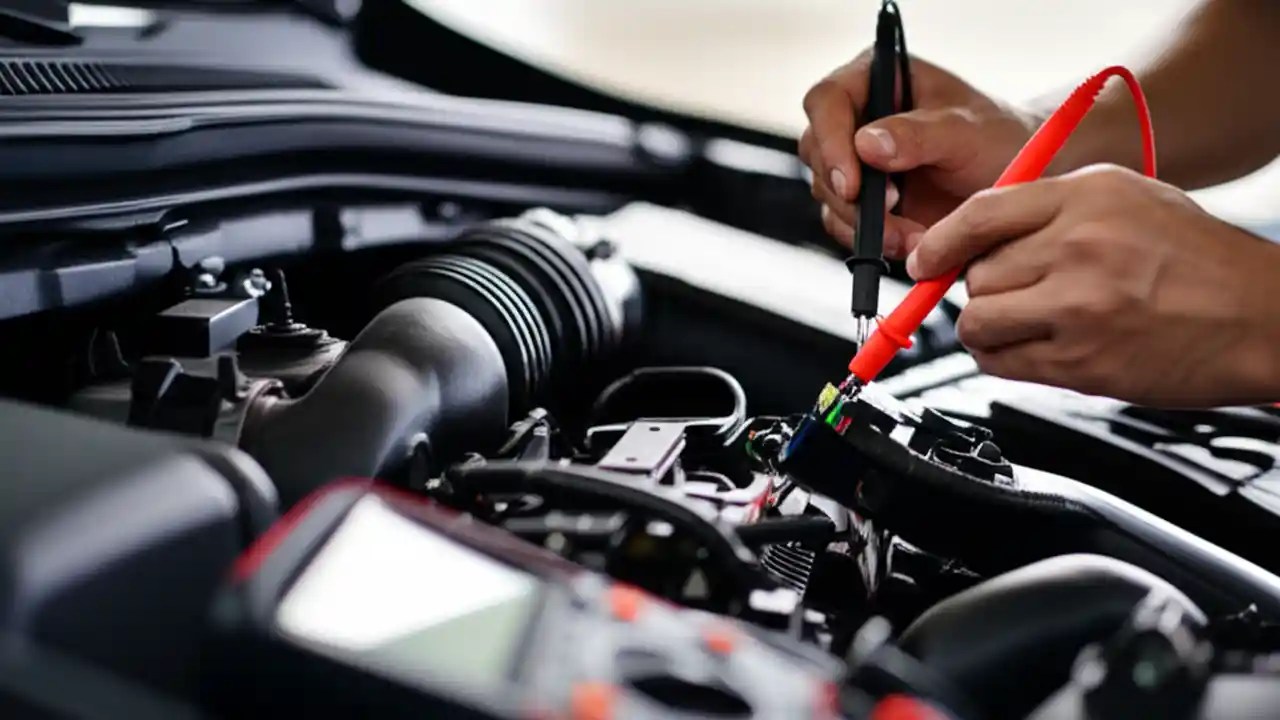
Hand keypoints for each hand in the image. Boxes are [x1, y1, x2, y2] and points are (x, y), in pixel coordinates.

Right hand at [799, 52, 1039, 256]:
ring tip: (913, 235)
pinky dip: (871, 239)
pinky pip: (843, 223)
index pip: (827, 100)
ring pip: (827, 193)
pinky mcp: (862, 200)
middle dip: (849, 192)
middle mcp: (858, 116)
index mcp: (880, 78)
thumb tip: (866, 144)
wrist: (1018, 185)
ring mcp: (856, 161)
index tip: (852, 183)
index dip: (830, 140)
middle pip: (817, 151)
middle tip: (890, 212)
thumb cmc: (1000, 141)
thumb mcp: (967, 132)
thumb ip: (920, 134)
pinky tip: (909, 241)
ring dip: (863, 222)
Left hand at [907, 165, 1279, 405]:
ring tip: (1023, 322)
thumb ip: (1049, 211)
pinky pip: (1000, 363)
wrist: (1261, 317)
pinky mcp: (1079, 363)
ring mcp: (1076, 308)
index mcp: (1087, 198)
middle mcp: (1078, 247)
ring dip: (987, 326)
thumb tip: (973, 237)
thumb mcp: (1127, 200)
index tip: (924, 259)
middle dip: (982, 286)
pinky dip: (1002, 358)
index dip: (939, 242)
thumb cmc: (1198, 259)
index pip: (980, 215)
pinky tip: (1033, 348)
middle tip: (1015, 292)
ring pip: (977, 321)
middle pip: (974, 273)